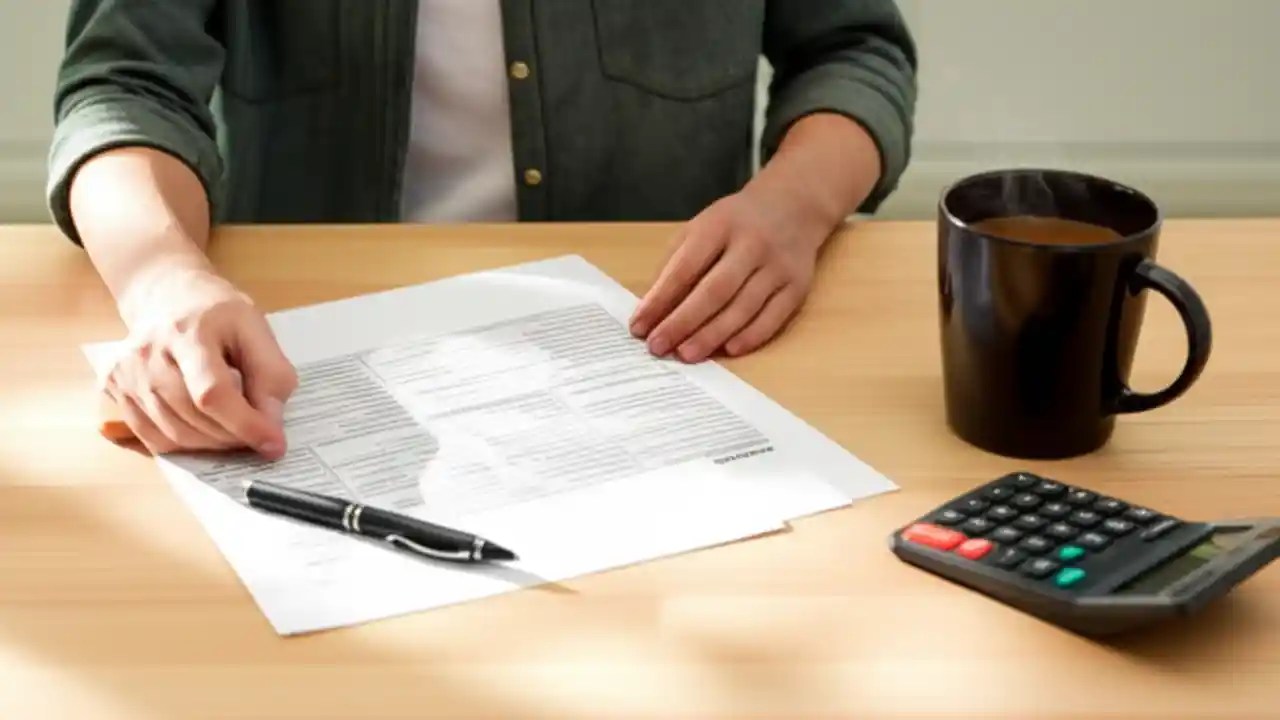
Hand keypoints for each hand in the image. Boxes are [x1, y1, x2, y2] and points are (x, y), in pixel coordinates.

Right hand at [101, 265, 296, 457]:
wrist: (167, 294)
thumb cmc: (217, 313)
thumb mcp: (256, 329)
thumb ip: (271, 374)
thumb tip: (270, 424)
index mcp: (189, 333)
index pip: (213, 393)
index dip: (246, 424)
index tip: (274, 444)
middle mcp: (149, 354)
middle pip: (191, 417)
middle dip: (233, 436)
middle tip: (258, 435)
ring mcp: (126, 372)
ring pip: (172, 433)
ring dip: (212, 444)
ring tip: (234, 432)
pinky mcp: (115, 387)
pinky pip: (151, 437)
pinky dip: (184, 444)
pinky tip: (204, 430)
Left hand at [628, 186, 831, 362]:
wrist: (793, 206)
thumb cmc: (735, 224)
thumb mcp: (700, 229)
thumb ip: (676, 264)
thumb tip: (653, 311)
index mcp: (719, 225)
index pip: (685, 267)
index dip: (660, 299)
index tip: (639, 325)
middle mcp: (752, 244)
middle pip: (714, 291)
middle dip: (683, 322)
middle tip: (658, 346)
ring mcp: (778, 266)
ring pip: (743, 308)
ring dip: (712, 335)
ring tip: (686, 354)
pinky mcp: (798, 286)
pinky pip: (773, 318)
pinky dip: (750, 337)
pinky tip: (729, 350)